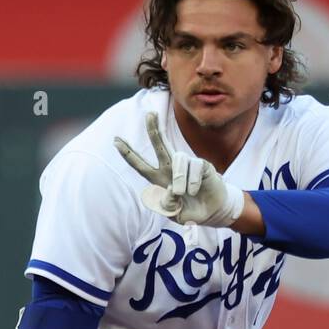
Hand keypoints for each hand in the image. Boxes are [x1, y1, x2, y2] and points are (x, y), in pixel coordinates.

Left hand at [114, 113, 244, 227]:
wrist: (213, 212)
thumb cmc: (190, 211)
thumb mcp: (175, 213)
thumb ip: (169, 205)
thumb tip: (171, 188)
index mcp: (160, 180)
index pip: (140, 165)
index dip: (128, 154)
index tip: (115, 141)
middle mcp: (171, 169)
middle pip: (160, 145)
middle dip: (153, 129)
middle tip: (149, 114)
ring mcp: (187, 165)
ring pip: (177, 160)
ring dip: (179, 178)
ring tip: (184, 193)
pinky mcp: (201, 165)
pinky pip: (194, 167)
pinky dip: (193, 182)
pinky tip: (196, 190)